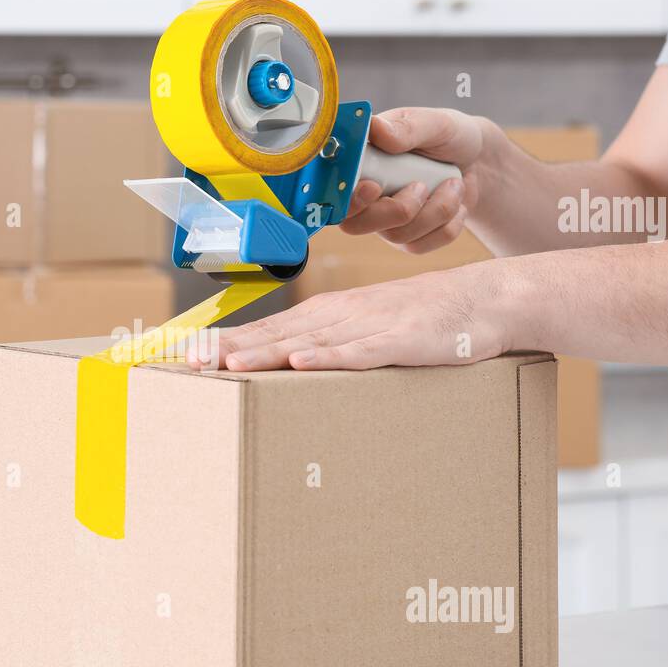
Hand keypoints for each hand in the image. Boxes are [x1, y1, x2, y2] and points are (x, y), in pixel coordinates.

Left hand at [190, 262, 519, 371]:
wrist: (485, 299)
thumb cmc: (423, 320)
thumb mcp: (369, 331)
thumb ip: (332, 347)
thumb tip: (290, 367)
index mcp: (329, 314)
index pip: (266, 327)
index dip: (224, 342)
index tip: (183, 356)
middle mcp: (340, 315)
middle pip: (275, 332)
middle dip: (228, 349)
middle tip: (184, 363)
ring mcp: (370, 326)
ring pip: (308, 341)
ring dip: (265, 352)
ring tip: (224, 365)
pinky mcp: (401, 341)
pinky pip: (361, 352)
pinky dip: (331, 358)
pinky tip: (301, 363)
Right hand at [343, 108, 495, 254]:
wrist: (477, 161)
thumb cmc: (449, 135)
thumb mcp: (434, 123)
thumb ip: (406, 127)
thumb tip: (374, 128)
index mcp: (361, 161)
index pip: (334, 188)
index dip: (348, 197)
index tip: (373, 187)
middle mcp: (364, 194)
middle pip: (356, 224)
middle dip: (396, 210)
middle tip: (422, 186)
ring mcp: (384, 219)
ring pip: (397, 235)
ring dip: (436, 210)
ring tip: (454, 183)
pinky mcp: (407, 237)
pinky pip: (419, 246)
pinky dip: (447, 225)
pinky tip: (456, 204)